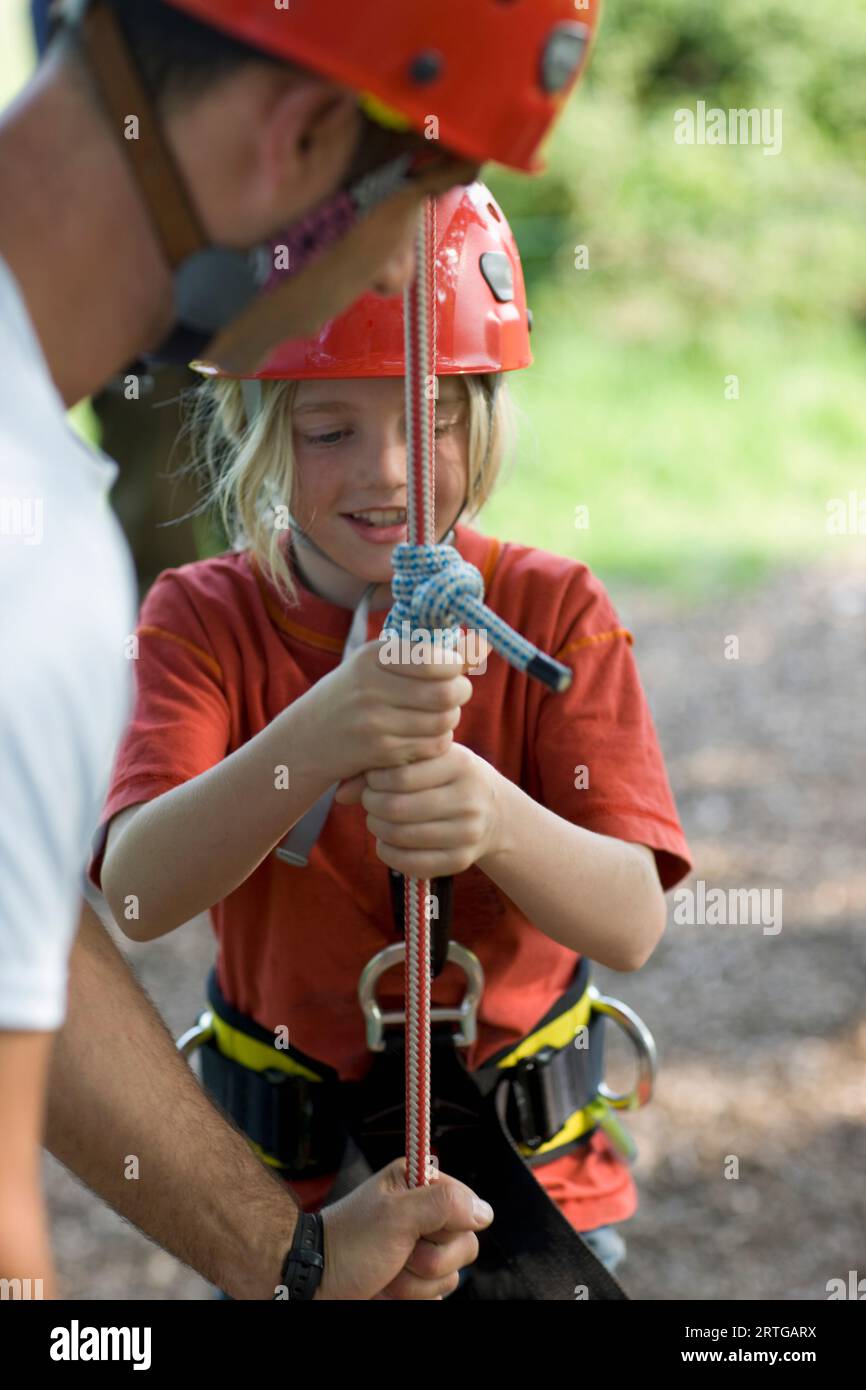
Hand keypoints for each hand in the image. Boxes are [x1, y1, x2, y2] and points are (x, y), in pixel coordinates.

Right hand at [299, 638, 474, 786]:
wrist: (308, 737)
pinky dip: (438, 740)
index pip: (435, 659)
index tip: (452, 669)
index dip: (455, 666)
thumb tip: (483, 645)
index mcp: (373, 656)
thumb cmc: (354, 693)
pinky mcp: (380, 752)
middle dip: (459, 693)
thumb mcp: (380, 663)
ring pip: (443, 721)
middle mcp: (372, 687)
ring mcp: (375, 722)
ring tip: (439, 714)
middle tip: (454, 694)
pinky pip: (432, 746)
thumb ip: (430, 653)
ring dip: (450, 718)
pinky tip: (425, 735)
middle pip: (445, 692)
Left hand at [316, 1158, 492, 1299]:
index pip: (468, 1206)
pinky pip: (436, 1295)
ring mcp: (417, 1249)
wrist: (314, 1282)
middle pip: (464, 1245)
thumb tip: (485, 1210)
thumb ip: (444, 1205)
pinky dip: (412, 1297)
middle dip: (429, 1260)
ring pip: (450, 1276)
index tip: (420, 1229)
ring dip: (415, 1284)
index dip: (449, 1226)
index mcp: (418, 1184)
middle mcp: (422, 1214)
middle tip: (397, 1254)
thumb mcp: (397, 1216)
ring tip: (385, 1273)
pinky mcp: (412, 1279)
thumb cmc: (349, 1244)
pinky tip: (387, 1288)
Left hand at [337, 744, 502, 878]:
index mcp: (461, 764)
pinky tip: (387, 841)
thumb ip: (383, 767)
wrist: (494, 811)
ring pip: (400, 836)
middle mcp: (469, 799)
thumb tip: (340, 794)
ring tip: (378, 818)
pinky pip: (410, 864)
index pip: (401, 776)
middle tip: (371, 801)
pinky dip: (388, 852)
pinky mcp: (461, 861)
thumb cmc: (447, 777)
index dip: (374, 780)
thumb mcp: (427, 760)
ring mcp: (468, 833)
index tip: (372, 780)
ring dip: (377, 828)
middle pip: (396, 808)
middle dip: (372, 805)